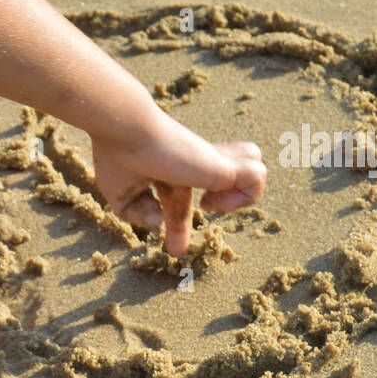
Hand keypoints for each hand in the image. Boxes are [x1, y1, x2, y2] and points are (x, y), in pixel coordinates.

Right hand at [91, 106, 266, 257]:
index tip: (176, 247)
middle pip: (224, 175)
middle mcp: (194, 162)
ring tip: (210, 203)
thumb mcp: (121, 194)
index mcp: (171, 166)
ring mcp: (213, 160)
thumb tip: (158, 221)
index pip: (184, 188)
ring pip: (251, 165)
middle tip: (190, 239)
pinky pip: (257, 177)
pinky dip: (245, 197)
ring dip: (238, 194)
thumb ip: (137, 212)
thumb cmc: (119, 155)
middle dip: (220, 204)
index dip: (178, 219)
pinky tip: (212, 202)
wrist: (127, 130)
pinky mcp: (225, 165)